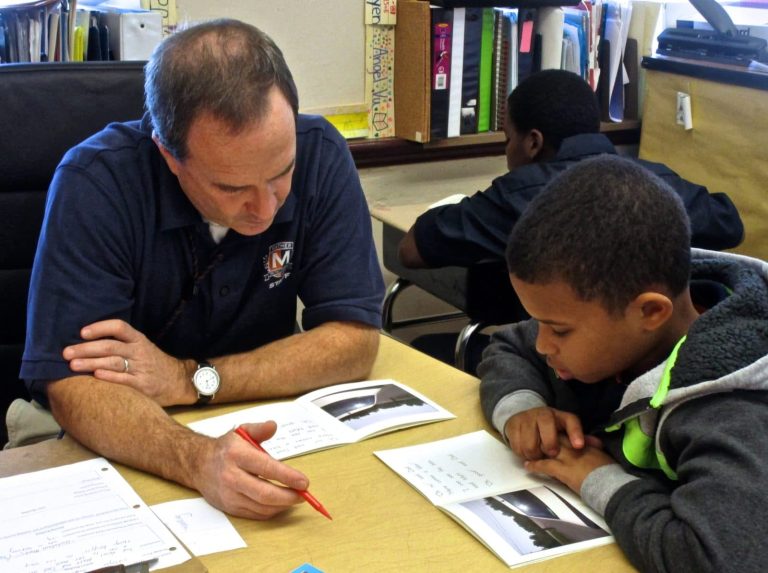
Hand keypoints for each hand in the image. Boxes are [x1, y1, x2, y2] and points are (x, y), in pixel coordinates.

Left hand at [63, 319, 191, 405]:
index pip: (119, 327)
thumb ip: (121, 345)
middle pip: (110, 346)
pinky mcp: (143, 385)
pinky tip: (95, 377)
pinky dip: (109, 377)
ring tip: (72, 365)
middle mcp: (139, 351)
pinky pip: (124, 379)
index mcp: (138, 340)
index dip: (100, 328)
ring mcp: (141, 368)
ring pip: (114, 362)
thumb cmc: (154, 364)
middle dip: (86, 349)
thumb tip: (88, 342)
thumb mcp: (142, 348)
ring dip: (91, 363)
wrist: (179, 381)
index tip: (82, 332)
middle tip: (66, 353)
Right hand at [195, 422, 308, 518]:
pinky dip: (271, 511)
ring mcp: (229, 494)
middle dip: (288, 496)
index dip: (287, 476)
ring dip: (282, 505)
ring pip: (261, 507)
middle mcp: (231, 476)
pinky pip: (255, 514)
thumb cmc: (225, 449)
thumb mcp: (241, 432)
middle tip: (303, 494)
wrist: (198, 464)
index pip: (266, 468)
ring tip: (294, 498)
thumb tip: (273, 426)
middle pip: (264, 493)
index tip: (303, 481)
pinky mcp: (229, 507)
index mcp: (236, 455)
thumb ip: (259, 429)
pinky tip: (280, 503)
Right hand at [504, 406, 586, 459]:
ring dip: (534, 454)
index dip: (575, 433)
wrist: (523, 417)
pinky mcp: (513, 426)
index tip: (579, 446)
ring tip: (538, 455)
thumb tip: (599, 446)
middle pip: (547, 430)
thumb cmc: (549, 428)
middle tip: (551, 454)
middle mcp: (543, 414)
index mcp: (560, 416)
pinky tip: (527, 452)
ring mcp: (526, 419)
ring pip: (530, 444)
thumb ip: (581, 438)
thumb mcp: (564, 430)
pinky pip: (517, 446)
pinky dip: (522, 453)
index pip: (570, 421)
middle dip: (550, 445)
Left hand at [524, 435, 614, 493]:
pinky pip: (545, 466)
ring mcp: (567, 458)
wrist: (610, 483)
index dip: (555, 435)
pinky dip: (535, 466)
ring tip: (527, 453)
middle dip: (543, 440)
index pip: (566, 435)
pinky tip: (527, 466)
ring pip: (546, 449)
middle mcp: (574, 448)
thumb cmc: (610, 472)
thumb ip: (593, 449)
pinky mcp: (563, 470)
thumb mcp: (601, 455)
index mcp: (584, 444)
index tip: (548, 436)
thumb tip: (592, 446)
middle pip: (553, 438)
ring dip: (536, 451)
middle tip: (532, 442)